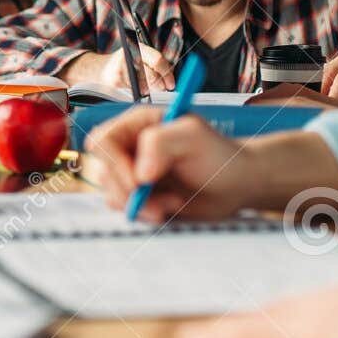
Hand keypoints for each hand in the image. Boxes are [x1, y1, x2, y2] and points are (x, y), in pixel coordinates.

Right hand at [66, 46, 175, 93]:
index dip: (167, 73)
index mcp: (137, 47)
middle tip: (162, 89)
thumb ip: (154, 66)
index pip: (157, 59)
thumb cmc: (126, 66)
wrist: (100, 70)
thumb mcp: (139, 58)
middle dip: (159, 85)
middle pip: (151, 74)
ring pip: (144, 86)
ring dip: (147, 90)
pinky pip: (134, 92)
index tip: (171, 84)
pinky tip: (133, 89)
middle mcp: (128, 56)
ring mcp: (120, 69)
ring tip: (143, 87)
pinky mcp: (115, 82)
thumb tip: (169, 81)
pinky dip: (137, 93)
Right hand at [82, 106, 257, 221]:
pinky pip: (124, 208)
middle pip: (102, 170)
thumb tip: (139, 172)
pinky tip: (170, 207)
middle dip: (128, 190)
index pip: (102, 140)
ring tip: (172, 202)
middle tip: (159, 198)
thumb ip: (160, 143)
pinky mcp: (139, 195)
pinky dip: (145, 213)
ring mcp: (132, 172)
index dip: (114, 162)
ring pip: (110, 193)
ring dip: (140, 204)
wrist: (235, 185)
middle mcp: (130, 146)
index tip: (140, 181)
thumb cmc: (219, 155)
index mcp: (138, 124)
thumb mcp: (193, 137)